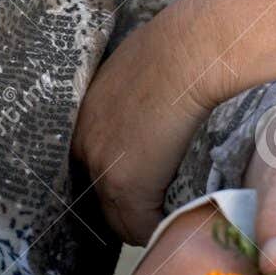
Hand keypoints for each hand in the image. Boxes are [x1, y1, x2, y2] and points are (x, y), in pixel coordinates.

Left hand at [73, 10, 214, 244]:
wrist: (192, 50)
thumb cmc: (178, 46)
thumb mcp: (141, 69)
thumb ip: (134, 96)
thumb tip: (156, 104)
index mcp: (86, 117)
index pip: (94, 169)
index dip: (121, 182)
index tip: (147, 186)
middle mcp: (84, 144)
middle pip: (101, 201)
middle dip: (128, 209)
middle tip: (160, 211)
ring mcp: (101, 167)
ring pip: (119, 221)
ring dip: (146, 223)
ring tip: (173, 220)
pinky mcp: (126, 185)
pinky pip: (142, 227)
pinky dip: (162, 227)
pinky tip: (182, 220)